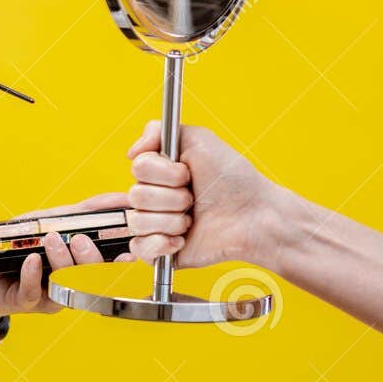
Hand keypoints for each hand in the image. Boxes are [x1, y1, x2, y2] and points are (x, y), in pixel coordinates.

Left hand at [0, 192, 133, 323]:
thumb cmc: (21, 245)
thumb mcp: (52, 222)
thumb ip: (86, 212)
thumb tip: (120, 199)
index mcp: (82, 268)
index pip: (108, 269)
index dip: (121, 264)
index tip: (129, 251)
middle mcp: (70, 285)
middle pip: (90, 280)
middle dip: (89, 259)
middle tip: (81, 238)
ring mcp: (48, 296)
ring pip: (63, 286)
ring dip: (61, 262)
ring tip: (53, 239)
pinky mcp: (24, 301)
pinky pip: (32, 292)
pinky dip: (32, 275)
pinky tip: (31, 261)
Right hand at [125, 121, 279, 267]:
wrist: (253, 216)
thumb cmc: (232, 178)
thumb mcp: (199, 139)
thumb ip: (158, 130)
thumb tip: (130, 152)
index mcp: (158, 172)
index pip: (138, 168)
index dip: (165, 172)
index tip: (187, 174)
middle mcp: (154, 197)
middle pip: (136, 195)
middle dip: (172, 197)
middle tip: (194, 198)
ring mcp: (154, 225)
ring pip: (138, 221)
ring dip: (172, 220)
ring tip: (193, 219)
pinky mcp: (159, 251)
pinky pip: (139, 247)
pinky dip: (161, 243)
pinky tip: (182, 239)